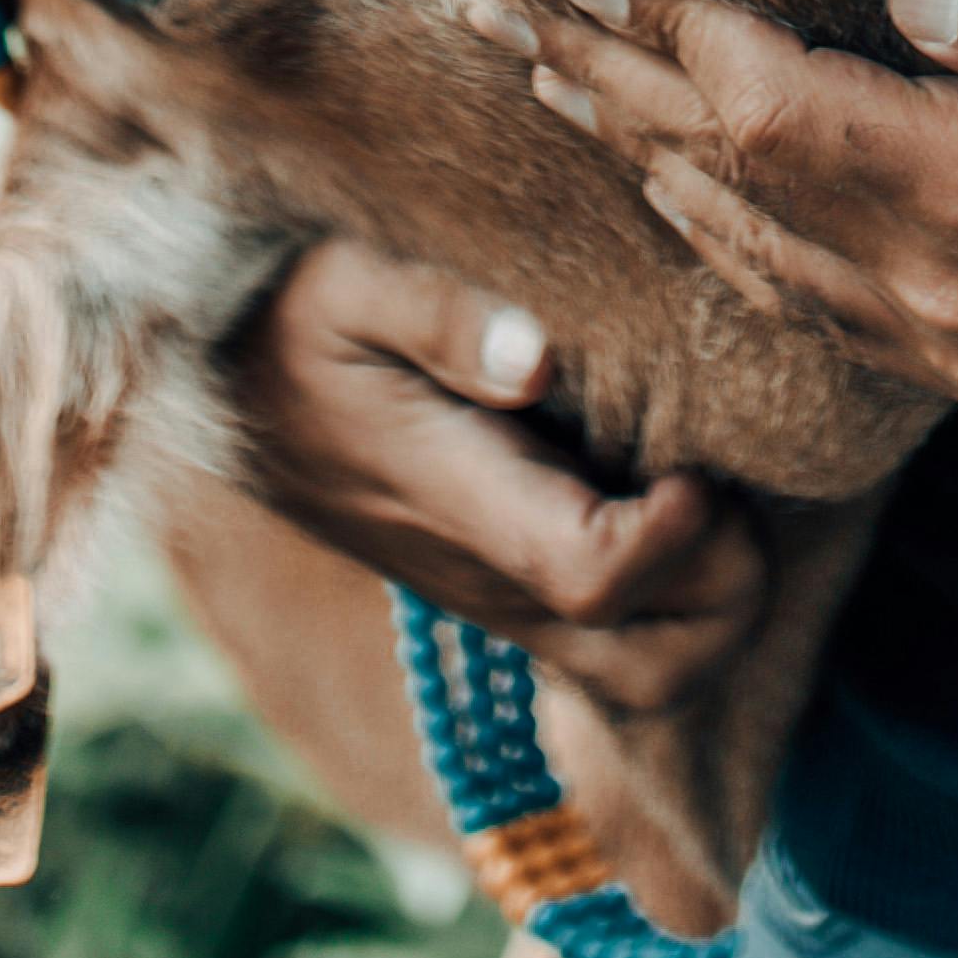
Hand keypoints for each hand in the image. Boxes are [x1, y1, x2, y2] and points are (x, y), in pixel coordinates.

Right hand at [223, 235, 769, 714]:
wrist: (230, 385)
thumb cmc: (297, 315)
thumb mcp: (353, 279)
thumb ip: (443, 314)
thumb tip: (537, 360)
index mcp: (464, 504)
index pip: (596, 577)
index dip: (676, 532)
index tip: (689, 455)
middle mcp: (496, 582)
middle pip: (660, 668)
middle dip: (727, 583)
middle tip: (715, 474)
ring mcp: (508, 605)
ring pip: (655, 678)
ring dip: (715, 602)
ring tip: (701, 487)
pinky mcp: (515, 598)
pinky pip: (624, 653)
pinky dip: (682, 603)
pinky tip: (667, 500)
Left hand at [523, 0, 957, 437]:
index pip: (774, 111)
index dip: (670, 36)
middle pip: (741, 189)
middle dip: (622, 96)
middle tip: (511, 19)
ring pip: (765, 261)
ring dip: (658, 169)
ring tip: (567, 90)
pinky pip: (824, 315)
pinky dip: (740, 245)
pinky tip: (692, 197)